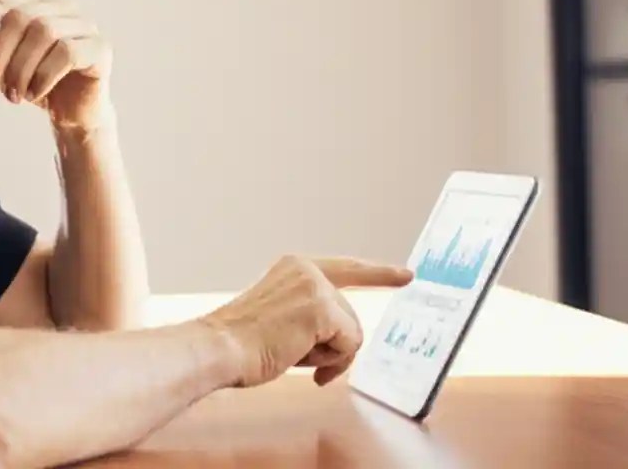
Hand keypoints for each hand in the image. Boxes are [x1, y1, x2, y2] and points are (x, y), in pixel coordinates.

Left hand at [0, 0, 113, 129]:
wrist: (74, 115)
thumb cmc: (36, 84)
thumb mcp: (1, 67)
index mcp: (39, 3)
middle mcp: (64, 7)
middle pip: (21, 16)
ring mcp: (86, 25)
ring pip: (44, 32)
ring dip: (20, 69)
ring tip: (12, 96)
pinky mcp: (100, 48)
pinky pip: (67, 52)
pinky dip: (43, 76)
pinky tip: (34, 94)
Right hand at [199, 257, 411, 387]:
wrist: (220, 347)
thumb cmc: (242, 343)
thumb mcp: (282, 318)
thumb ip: (312, 317)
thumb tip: (344, 342)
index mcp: (294, 267)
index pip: (347, 269)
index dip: (378, 273)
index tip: (407, 274)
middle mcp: (307, 269)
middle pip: (350, 317)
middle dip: (334, 347)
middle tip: (296, 357)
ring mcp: (315, 286)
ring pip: (351, 333)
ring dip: (327, 355)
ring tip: (288, 353)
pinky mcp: (322, 308)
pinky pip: (349, 344)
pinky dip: (329, 361)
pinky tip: (295, 355)